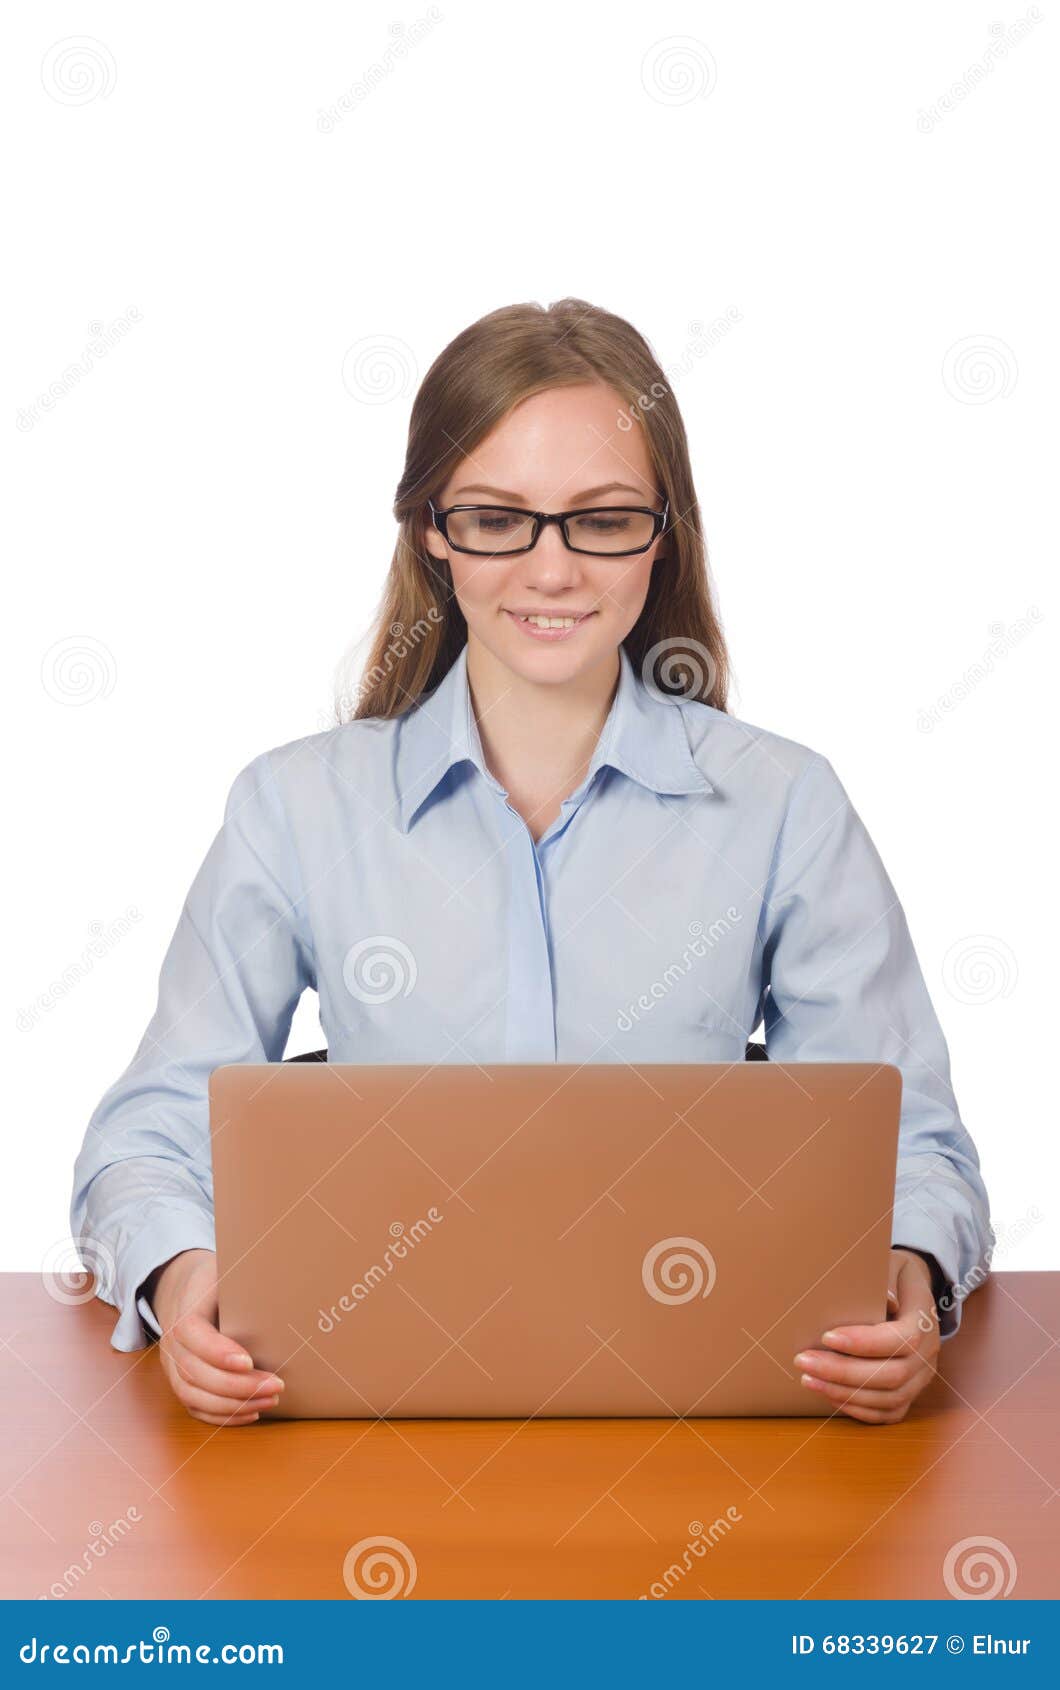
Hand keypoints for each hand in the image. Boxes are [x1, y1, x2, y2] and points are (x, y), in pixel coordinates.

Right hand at [147, 1248, 284, 1426]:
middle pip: (195, 1371)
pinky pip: (195, 1406)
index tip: (249, 1361)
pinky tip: (252, 1411)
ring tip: (271, 1398)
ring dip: (234, 1404)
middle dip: (237, 1385)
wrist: (182, 1288)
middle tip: (276, 1385)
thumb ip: (247, 1278)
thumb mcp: (227, 1268)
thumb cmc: (214, 1279)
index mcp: (183, 1307)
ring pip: (193, 1395)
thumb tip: (287, 1284)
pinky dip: (223, 1415)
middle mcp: (171, 1341)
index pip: (191, 1332)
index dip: (217, 1351)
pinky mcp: (180, 1381)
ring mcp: (172, 1365)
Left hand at [792, 1247, 940, 1423]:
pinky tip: (829, 1395)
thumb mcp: (892, 1263)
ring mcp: (921, 1378)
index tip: (827, 1336)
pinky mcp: (910, 1392)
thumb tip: (885, 1298)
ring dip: (845, 1394)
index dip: (865, 1343)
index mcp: (924, 1320)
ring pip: (889, 1399)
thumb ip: (886, 1277)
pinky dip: (858, 1409)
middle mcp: (928, 1354)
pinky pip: (888, 1412)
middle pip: (892, 1376)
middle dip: (843, 1372)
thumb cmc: (896, 1276)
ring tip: (808, 1379)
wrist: (914, 1294)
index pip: (902, 1340)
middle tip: (804, 1361)